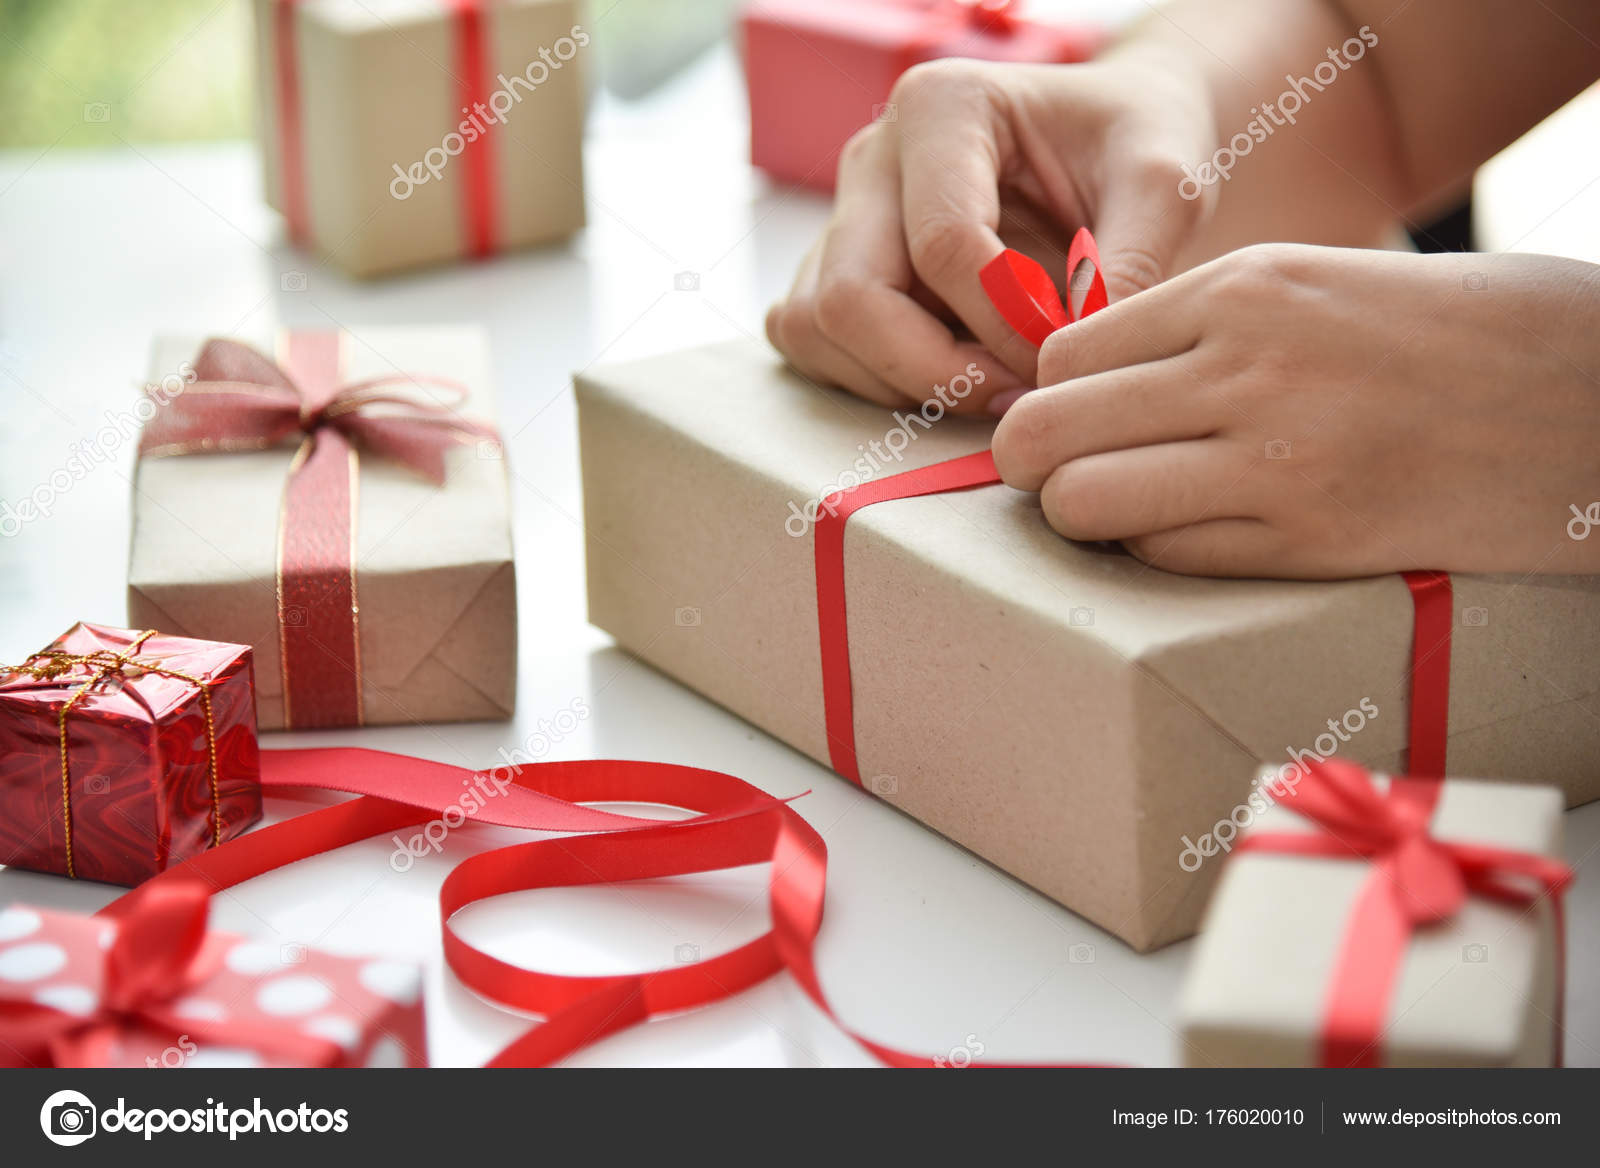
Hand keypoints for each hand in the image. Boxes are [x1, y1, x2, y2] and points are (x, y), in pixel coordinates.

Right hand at [765, 54, 1218, 412]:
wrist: (1108, 143)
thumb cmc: (1132, 146)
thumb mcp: (1162, 185)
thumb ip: (1129, 264)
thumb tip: (1071, 360)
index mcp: (943, 108)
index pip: (943, 244)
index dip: (1004, 325)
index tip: (1062, 360)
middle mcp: (872, 159)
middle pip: (851, 295)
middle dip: (933, 370)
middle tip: (1014, 398)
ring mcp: (842, 216)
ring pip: (816, 328)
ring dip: (901, 382)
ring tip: (991, 384)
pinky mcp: (831, 269)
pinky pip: (814, 345)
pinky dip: (875, 380)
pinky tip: (953, 374)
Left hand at [991, 243, 1599, 577]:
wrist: (1592, 396)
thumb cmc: (1443, 334)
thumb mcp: (1314, 283)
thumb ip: (1199, 324)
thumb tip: (1082, 379)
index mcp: (1244, 290)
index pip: (1061, 355)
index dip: (1049, 395)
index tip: (1069, 417)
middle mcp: (1246, 370)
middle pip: (1043, 434)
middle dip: (1033, 463)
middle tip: (1060, 474)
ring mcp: (1276, 463)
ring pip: (1084, 506)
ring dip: (1086, 517)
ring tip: (1126, 509)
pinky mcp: (1310, 544)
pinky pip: (1166, 559)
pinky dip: (1159, 553)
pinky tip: (1202, 532)